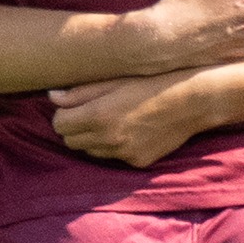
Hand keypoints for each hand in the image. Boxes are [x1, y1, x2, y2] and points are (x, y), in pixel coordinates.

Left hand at [48, 70, 205, 167]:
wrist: (191, 101)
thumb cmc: (152, 82)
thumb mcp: (115, 80)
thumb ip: (81, 91)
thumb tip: (52, 97)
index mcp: (99, 114)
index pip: (59, 124)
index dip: (64, 114)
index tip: (74, 106)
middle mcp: (108, 138)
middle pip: (70, 141)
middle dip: (75, 128)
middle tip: (91, 113)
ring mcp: (123, 153)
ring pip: (90, 152)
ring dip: (93, 139)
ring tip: (113, 121)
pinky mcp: (137, 162)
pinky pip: (114, 157)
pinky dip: (116, 147)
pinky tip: (131, 131)